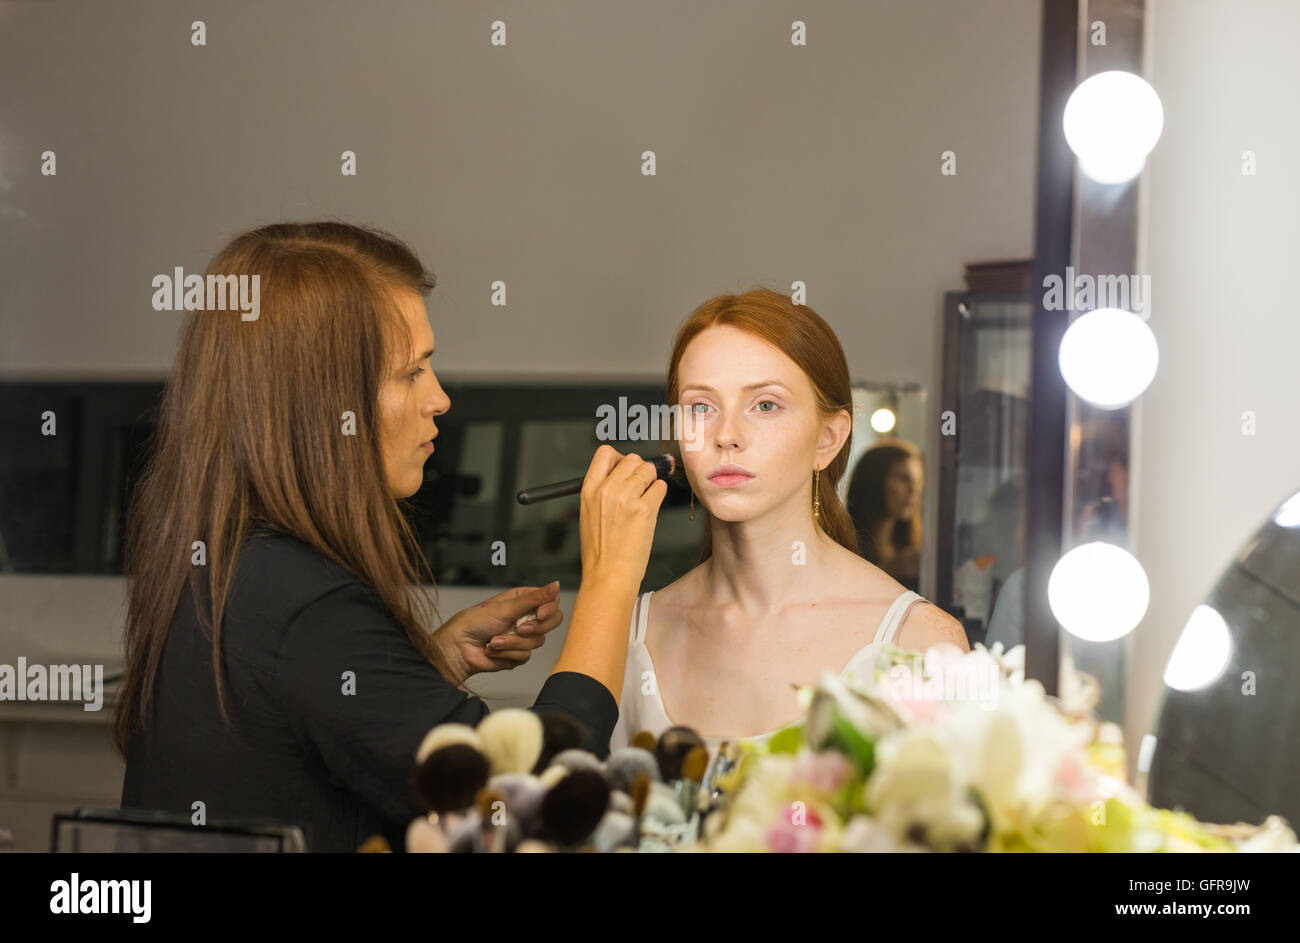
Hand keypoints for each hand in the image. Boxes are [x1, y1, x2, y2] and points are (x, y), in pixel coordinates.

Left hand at [429, 582, 563, 685]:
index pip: (552, 602)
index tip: (540, 614)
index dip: (550, 609)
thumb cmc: (475, 622)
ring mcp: (522, 637)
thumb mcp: (507, 607)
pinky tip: (492, 649)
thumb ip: (535, 599)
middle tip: (519, 628)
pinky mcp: (516, 655)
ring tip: (494, 639)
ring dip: (512, 643)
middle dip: (534, 628)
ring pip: (536, 642)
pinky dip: (506, 654)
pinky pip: (524, 656)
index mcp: (523, 601)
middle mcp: (525, 617)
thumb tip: (556, 584)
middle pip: (551, 623)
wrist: (458, 647)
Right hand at [579, 445, 667, 590]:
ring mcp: (626, 498)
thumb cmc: (600, 552)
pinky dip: (659, 494)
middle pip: (631, 458)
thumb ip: (603, 491)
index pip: (605, 453)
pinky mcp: (645, 509)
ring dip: (651, 481)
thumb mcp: (589, 515)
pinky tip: (651, 507)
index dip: (619, 457)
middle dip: (639, 469)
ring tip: (645, 498)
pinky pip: (660, 487)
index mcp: (589, 489)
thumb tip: (625, 473)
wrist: (608, 576)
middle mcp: (607, 489)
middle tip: (640, 486)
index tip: (625, 468)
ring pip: (648, 469)